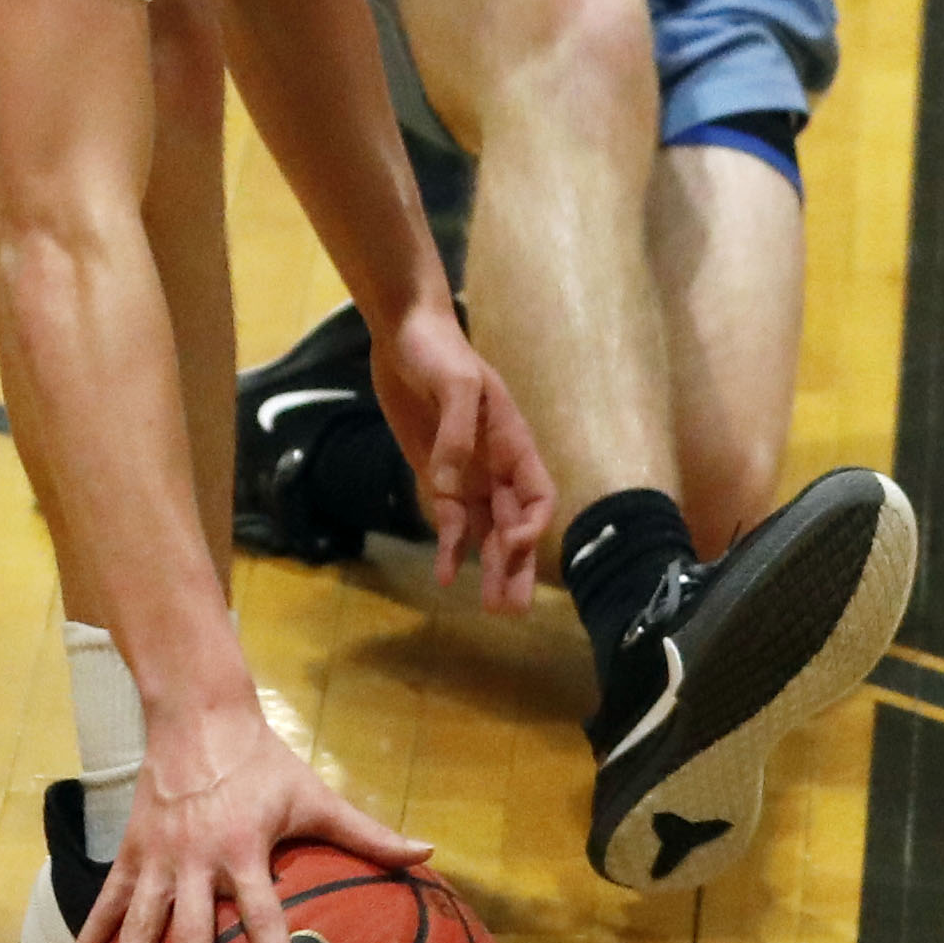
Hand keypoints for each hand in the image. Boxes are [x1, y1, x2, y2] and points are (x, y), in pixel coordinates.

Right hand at [69, 694, 430, 942]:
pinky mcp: (130, 854)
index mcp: (244, 848)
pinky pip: (105, 904)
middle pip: (194, 932)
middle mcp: (196, 859)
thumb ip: (369, 833)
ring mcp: (157, 859)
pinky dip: (88, 941)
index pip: (264, 911)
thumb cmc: (264, 761)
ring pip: (139, 926)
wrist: (197, 715)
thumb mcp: (316, 795)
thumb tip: (428, 854)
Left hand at [367, 294, 554, 611]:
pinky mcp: (436, 474)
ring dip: (491, 567)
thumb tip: (448, 491)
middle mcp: (497, 464)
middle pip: (515, 525)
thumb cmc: (439, 351)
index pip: (538, 496)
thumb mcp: (456, 384)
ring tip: (490, 608)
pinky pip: (449, 519)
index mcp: (514, 442)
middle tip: (509, 610)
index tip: (510, 543)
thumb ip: (457, 435)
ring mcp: (467, 472)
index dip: (532, 526)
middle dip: (515, 566)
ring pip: (487, 531)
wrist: (404, 333)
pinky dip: (449, 547)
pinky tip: (445, 575)